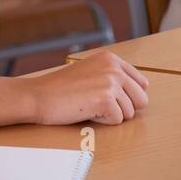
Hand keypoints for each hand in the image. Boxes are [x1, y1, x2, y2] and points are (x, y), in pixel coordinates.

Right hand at [26, 51, 149, 125]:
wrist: (38, 95)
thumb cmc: (60, 87)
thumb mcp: (89, 72)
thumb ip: (112, 76)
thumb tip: (140, 92)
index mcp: (110, 58)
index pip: (142, 83)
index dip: (128, 96)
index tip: (109, 96)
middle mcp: (113, 68)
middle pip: (141, 100)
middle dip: (124, 107)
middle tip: (98, 103)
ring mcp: (110, 83)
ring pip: (130, 113)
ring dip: (110, 115)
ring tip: (88, 105)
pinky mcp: (106, 99)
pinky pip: (117, 121)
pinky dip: (102, 121)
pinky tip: (85, 110)